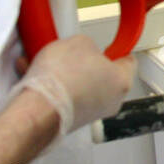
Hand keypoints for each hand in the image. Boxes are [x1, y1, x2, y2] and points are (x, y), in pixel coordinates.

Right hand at [15, 35, 135, 132]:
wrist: (38, 109)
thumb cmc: (62, 78)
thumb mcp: (78, 42)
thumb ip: (88, 46)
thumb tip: (83, 51)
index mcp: (122, 81)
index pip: (129, 62)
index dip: (117, 50)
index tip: (109, 45)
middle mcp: (111, 102)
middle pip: (103, 76)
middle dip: (85, 63)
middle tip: (72, 53)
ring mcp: (91, 114)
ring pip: (80, 87)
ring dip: (64, 74)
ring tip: (46, 62)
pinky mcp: (71, 121)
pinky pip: (64, 98)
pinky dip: (52, 87)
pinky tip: (34, 74)